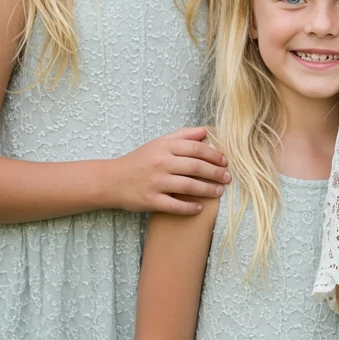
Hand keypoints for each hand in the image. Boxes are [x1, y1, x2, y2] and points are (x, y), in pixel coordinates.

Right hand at [110, 127, 229, 214]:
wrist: (111, 180)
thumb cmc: (139, 160)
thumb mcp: (159, 143)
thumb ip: (183, 135)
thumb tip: (205, 131)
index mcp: (165, 147)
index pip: (197, 149)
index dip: (215, 155)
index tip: (225, 161)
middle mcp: (161, 163)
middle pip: (196, 167)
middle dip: (215, 173)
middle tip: (227, 178)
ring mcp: (155, 182)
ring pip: (188, 186)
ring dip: (207, 190)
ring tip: (218, 192)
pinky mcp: (149, 200)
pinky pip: (174, 205)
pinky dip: (189, 207)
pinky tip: (199, 207)